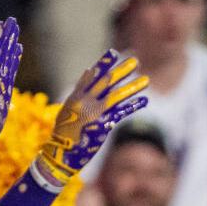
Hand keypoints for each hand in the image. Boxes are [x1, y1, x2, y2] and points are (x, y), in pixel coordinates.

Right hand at [32, 50, 149, 185]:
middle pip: (106, 81)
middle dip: (122, 71)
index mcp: (76, 96)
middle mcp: (85, 101)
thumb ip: (80, 91)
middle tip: (135, 61)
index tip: (114, 53)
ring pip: (116, 96)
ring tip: (147, 80)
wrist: (59, 152)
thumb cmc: (64, 132)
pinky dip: (133, 106)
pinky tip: (145, 100)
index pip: (93, 75)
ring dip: (132, 87)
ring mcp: (94, 112)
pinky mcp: (102, 125)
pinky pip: (121, 113)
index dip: (104, 64)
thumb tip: (89, 71)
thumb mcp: (68, 108)